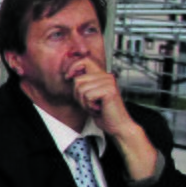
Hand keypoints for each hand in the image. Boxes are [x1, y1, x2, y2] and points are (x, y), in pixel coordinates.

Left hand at [70, 64, 158, 178]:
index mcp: (102, 75)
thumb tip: (69, 75)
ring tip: (95, 106)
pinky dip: (89, 105)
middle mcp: (107, 76)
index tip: (68, 77)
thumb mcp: (89, 95)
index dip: (73, 67)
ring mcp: (109, 82)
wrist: (117, 125)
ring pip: (81, 89)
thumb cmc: (103, 112)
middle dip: (78, 95)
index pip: (85, 61)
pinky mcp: (109, 90)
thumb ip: (82, 84)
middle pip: (78, 80)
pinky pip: (87, 96)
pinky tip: (99, 108)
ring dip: (84, 102)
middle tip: (89, 103)